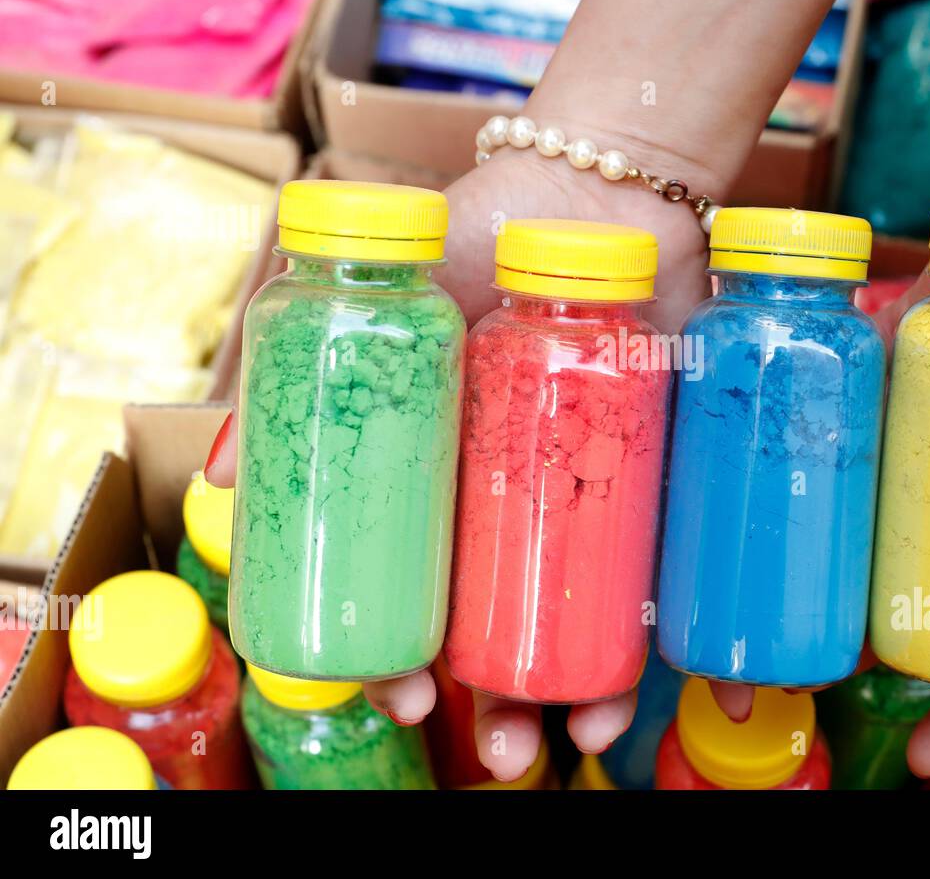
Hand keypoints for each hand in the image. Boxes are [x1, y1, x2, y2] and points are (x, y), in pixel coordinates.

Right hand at [204, 137, 709, 781]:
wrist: (603, 187)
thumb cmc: (483, 231)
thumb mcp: (389, 303)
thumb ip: (298, 374)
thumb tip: (208, 473)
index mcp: (442, 478)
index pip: (417, 597)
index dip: (406, 664)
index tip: (410, 705)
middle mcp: (514, 496)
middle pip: (505, 625)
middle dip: (505, 703)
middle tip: (516, 754)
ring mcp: (589, 486)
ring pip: (586, 612)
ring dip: (590, 689)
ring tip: (595, 734)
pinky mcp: (658, 466)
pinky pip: (669, 562)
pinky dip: (682, 624)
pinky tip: (709, 683)